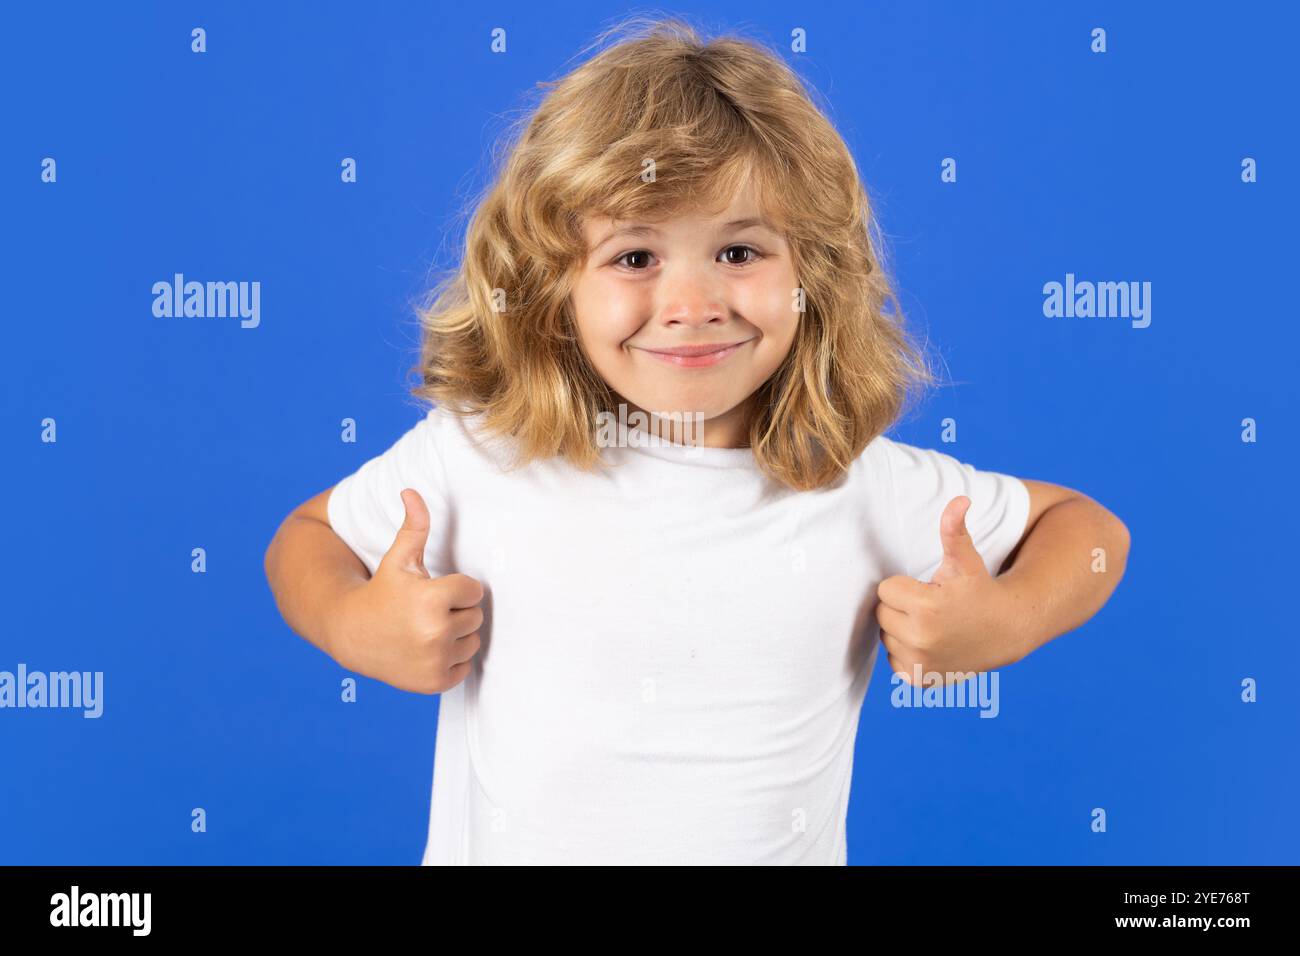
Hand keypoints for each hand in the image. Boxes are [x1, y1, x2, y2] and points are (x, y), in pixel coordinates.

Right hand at [330, 488, 484, 693]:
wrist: (352, 634)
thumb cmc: (381, 591)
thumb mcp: (398, 559)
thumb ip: (414, 527)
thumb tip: (412, 490)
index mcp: (432, 600)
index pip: (474, 591)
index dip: (455, 588)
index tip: (433, 591)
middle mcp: (436, 633)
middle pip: (475, 616)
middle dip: (456, 611)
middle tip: (427, 612)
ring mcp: (436, 661)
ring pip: (473, 641)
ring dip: (456, 635)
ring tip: (426, 629)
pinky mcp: (436, 682)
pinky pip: (466, 666)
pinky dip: (451, 659)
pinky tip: (427, 649)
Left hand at [875, 495, 1022, 685]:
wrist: (1007, 630)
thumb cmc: (980, 589)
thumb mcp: (965, 560)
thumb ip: (954, 530)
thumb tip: (959, 499)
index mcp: (925, 607)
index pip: (886, 589)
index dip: (906, 586)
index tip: (929, 589)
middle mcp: (920, 639)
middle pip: (882, 613)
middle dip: (903, 607)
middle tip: (931, 606)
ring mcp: (919, 663)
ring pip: (886, 637)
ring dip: (903, 629)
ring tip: (933, 624)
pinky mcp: (919, 679)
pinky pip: (894, 660)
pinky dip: (908, 652)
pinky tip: (932, 643)